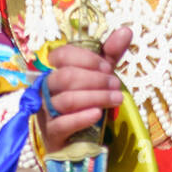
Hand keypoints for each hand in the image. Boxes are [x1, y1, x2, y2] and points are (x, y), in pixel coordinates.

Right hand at [38, 27, 131, 153]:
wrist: (78, 141)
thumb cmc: (86, 102)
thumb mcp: (99, 76)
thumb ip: (109, 55)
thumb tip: (126, 30)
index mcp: (54, 71)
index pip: (61, 55)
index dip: (85, 59)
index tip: (107, 66)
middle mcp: (45, 89)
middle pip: (65, 77)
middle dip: (95, 79)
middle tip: (116, 84)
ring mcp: (45, 112)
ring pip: (67, 99)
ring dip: (95, 97)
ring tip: (116, 99)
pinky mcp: (51, 134)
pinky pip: (63, 123)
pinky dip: (82, 117)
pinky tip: (98, 114)